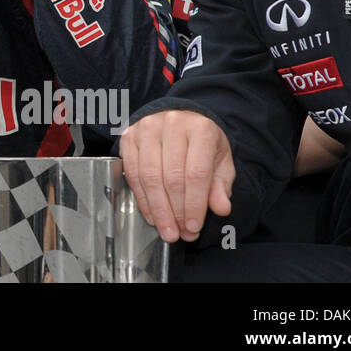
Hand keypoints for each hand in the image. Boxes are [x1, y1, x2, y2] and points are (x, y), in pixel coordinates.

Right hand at [119, 110, 234, 243]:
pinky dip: (142, 198)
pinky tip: (151, 214)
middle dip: (175, 211)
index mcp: (200, 129)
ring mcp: (147, 128)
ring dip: (157, 209)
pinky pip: (133, 172)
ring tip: (165, 229)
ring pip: (149, 177)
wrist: (179, 117)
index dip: (194, 204)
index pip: (196, 173)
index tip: (193, 227)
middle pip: (171, 177)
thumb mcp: (220, 161)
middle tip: (178, 233)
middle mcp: (172, 124)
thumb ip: (220, 185)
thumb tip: (221, 209)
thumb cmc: (202, 142)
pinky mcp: (130, 136)